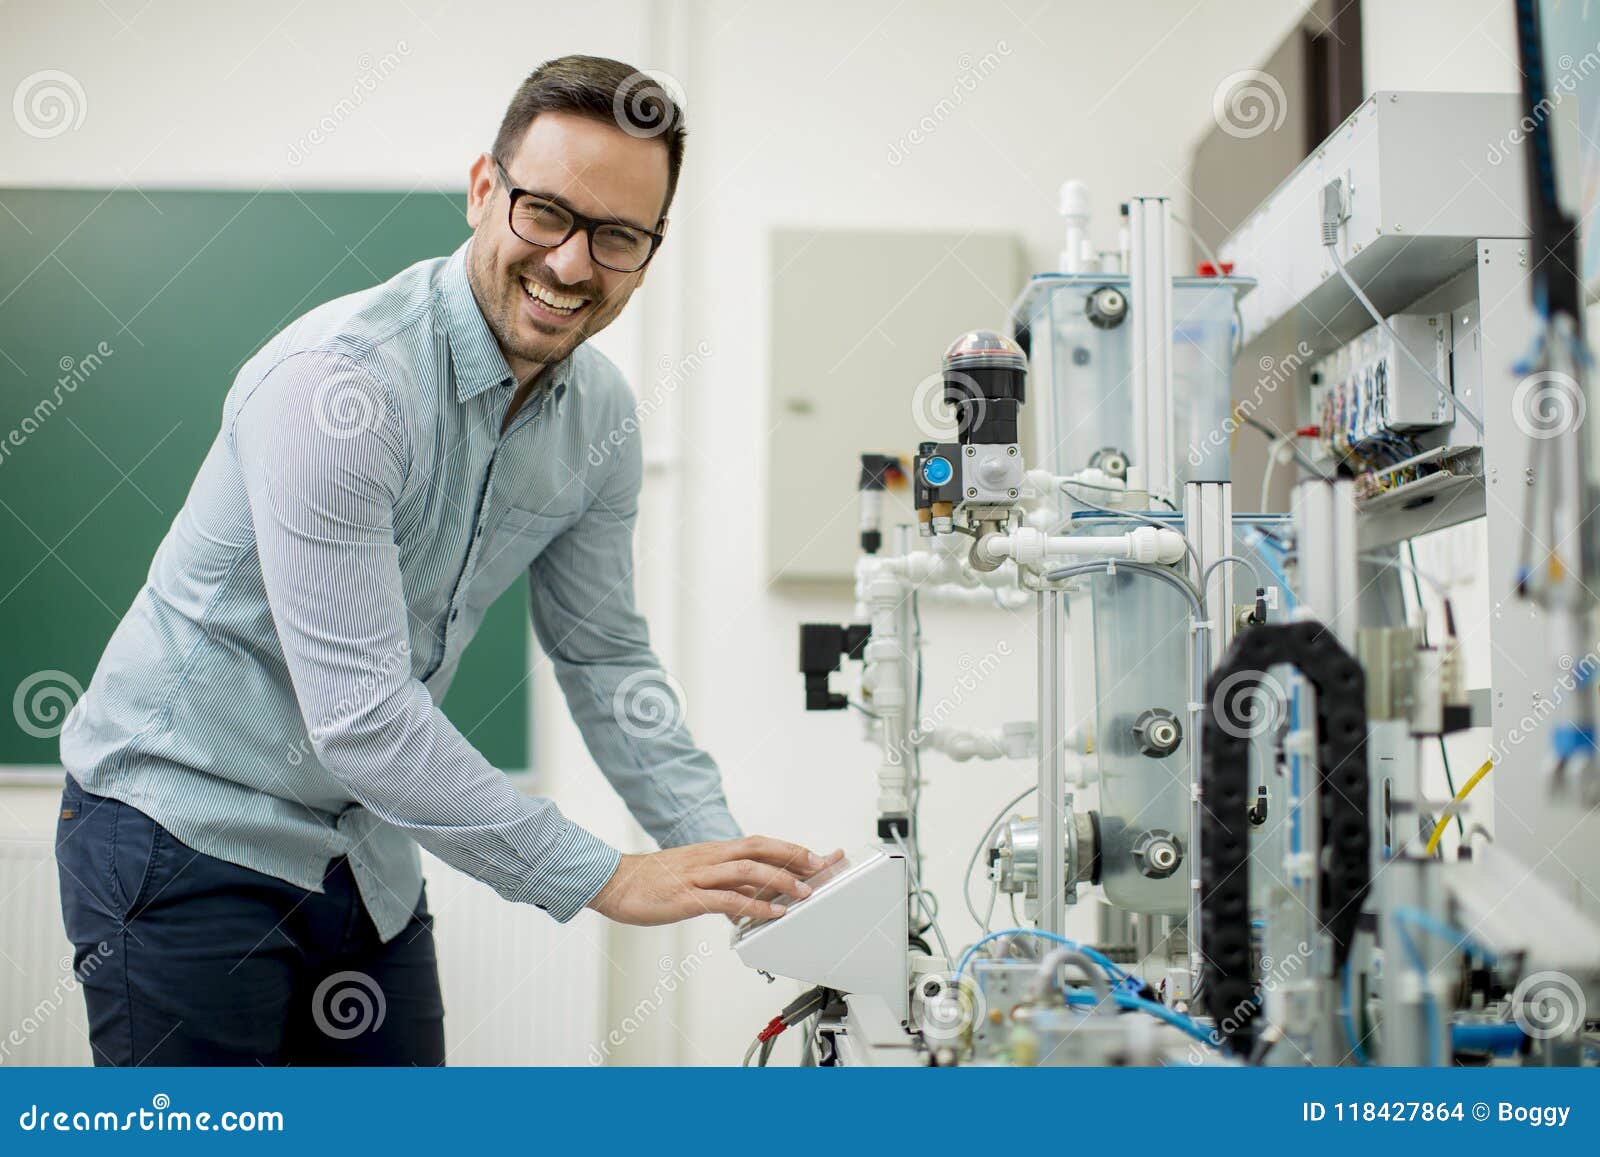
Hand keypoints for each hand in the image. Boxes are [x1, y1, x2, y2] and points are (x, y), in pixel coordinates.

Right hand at [587, 836, 843, 925]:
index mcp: (713, 852)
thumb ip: (725, 885)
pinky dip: (753, 906)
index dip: (790, 848)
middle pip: (760, 848)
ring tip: (803, 893)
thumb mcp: (695, 877)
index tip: (817, 855)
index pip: (759, 844)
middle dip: (794, 855)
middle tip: (822, 865)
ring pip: (747, 869)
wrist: (614, 882)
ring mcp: (700, 875)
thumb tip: (754, 896)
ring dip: (780, 880)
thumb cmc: (653, 881)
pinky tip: (771, 914)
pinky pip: (726, 899)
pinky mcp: (688, 896)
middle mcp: (710, 857)